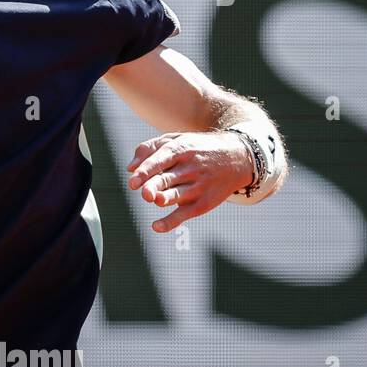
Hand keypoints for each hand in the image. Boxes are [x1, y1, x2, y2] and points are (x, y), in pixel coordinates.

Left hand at [126, 131, 254, 232]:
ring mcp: (198, 187)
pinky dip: (170, 222)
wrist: (237, 158)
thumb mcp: (177, 139)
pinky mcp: (203, 203)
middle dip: (154, 186)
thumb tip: (129, 168)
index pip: (160, 160)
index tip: (133, 182)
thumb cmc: (196, 149)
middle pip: (167, 179)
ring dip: (163, 199)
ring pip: (176, 196)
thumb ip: (150, 148)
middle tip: (145, 192)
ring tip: (154, 199)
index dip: (146, 171)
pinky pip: (184, 214)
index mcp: (181, 150)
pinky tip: (156, 226)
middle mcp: (190, 169)